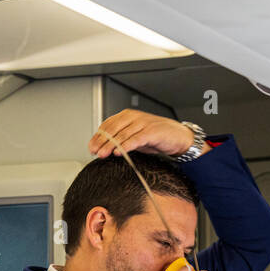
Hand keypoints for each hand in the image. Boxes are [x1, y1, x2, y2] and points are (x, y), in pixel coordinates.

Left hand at [88, 109, 205, 159]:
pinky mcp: (151, 131)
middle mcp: (133, 117)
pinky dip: (126, 146)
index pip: (108, 125)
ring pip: (122, 134)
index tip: (91, 147)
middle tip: (94, 151)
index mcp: (127, 116)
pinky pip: (135, 139)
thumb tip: (104, 147)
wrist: (178, 137)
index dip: (98, 136)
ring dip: (110, 145)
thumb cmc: (156, 137)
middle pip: (113, 129)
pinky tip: (118, 152)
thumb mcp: (134, 137)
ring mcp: (142, 123)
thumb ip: (121, 139)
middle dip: (102, 141)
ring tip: (102, 154)